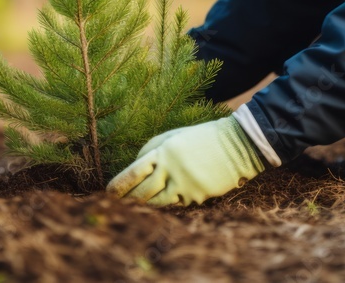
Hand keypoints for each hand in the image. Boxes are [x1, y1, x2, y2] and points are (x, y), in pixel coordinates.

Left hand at [106, 116, 265, 205]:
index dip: (119, 185)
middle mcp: (171, 168)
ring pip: (157, 202)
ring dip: (145, 206)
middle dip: (127, 200)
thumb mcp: (174, 137)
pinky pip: (176, 204)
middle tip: (117, 205)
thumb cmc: (202, 138)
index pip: (133, 172)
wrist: (236, 145)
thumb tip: (135, 167)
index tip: (108, 193)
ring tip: (134, 207)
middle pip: (142, 192)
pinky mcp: (197, 196)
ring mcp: (184, 184)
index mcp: (164, 150)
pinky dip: (168, 204)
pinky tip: (163, 203)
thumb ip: (152, 150)